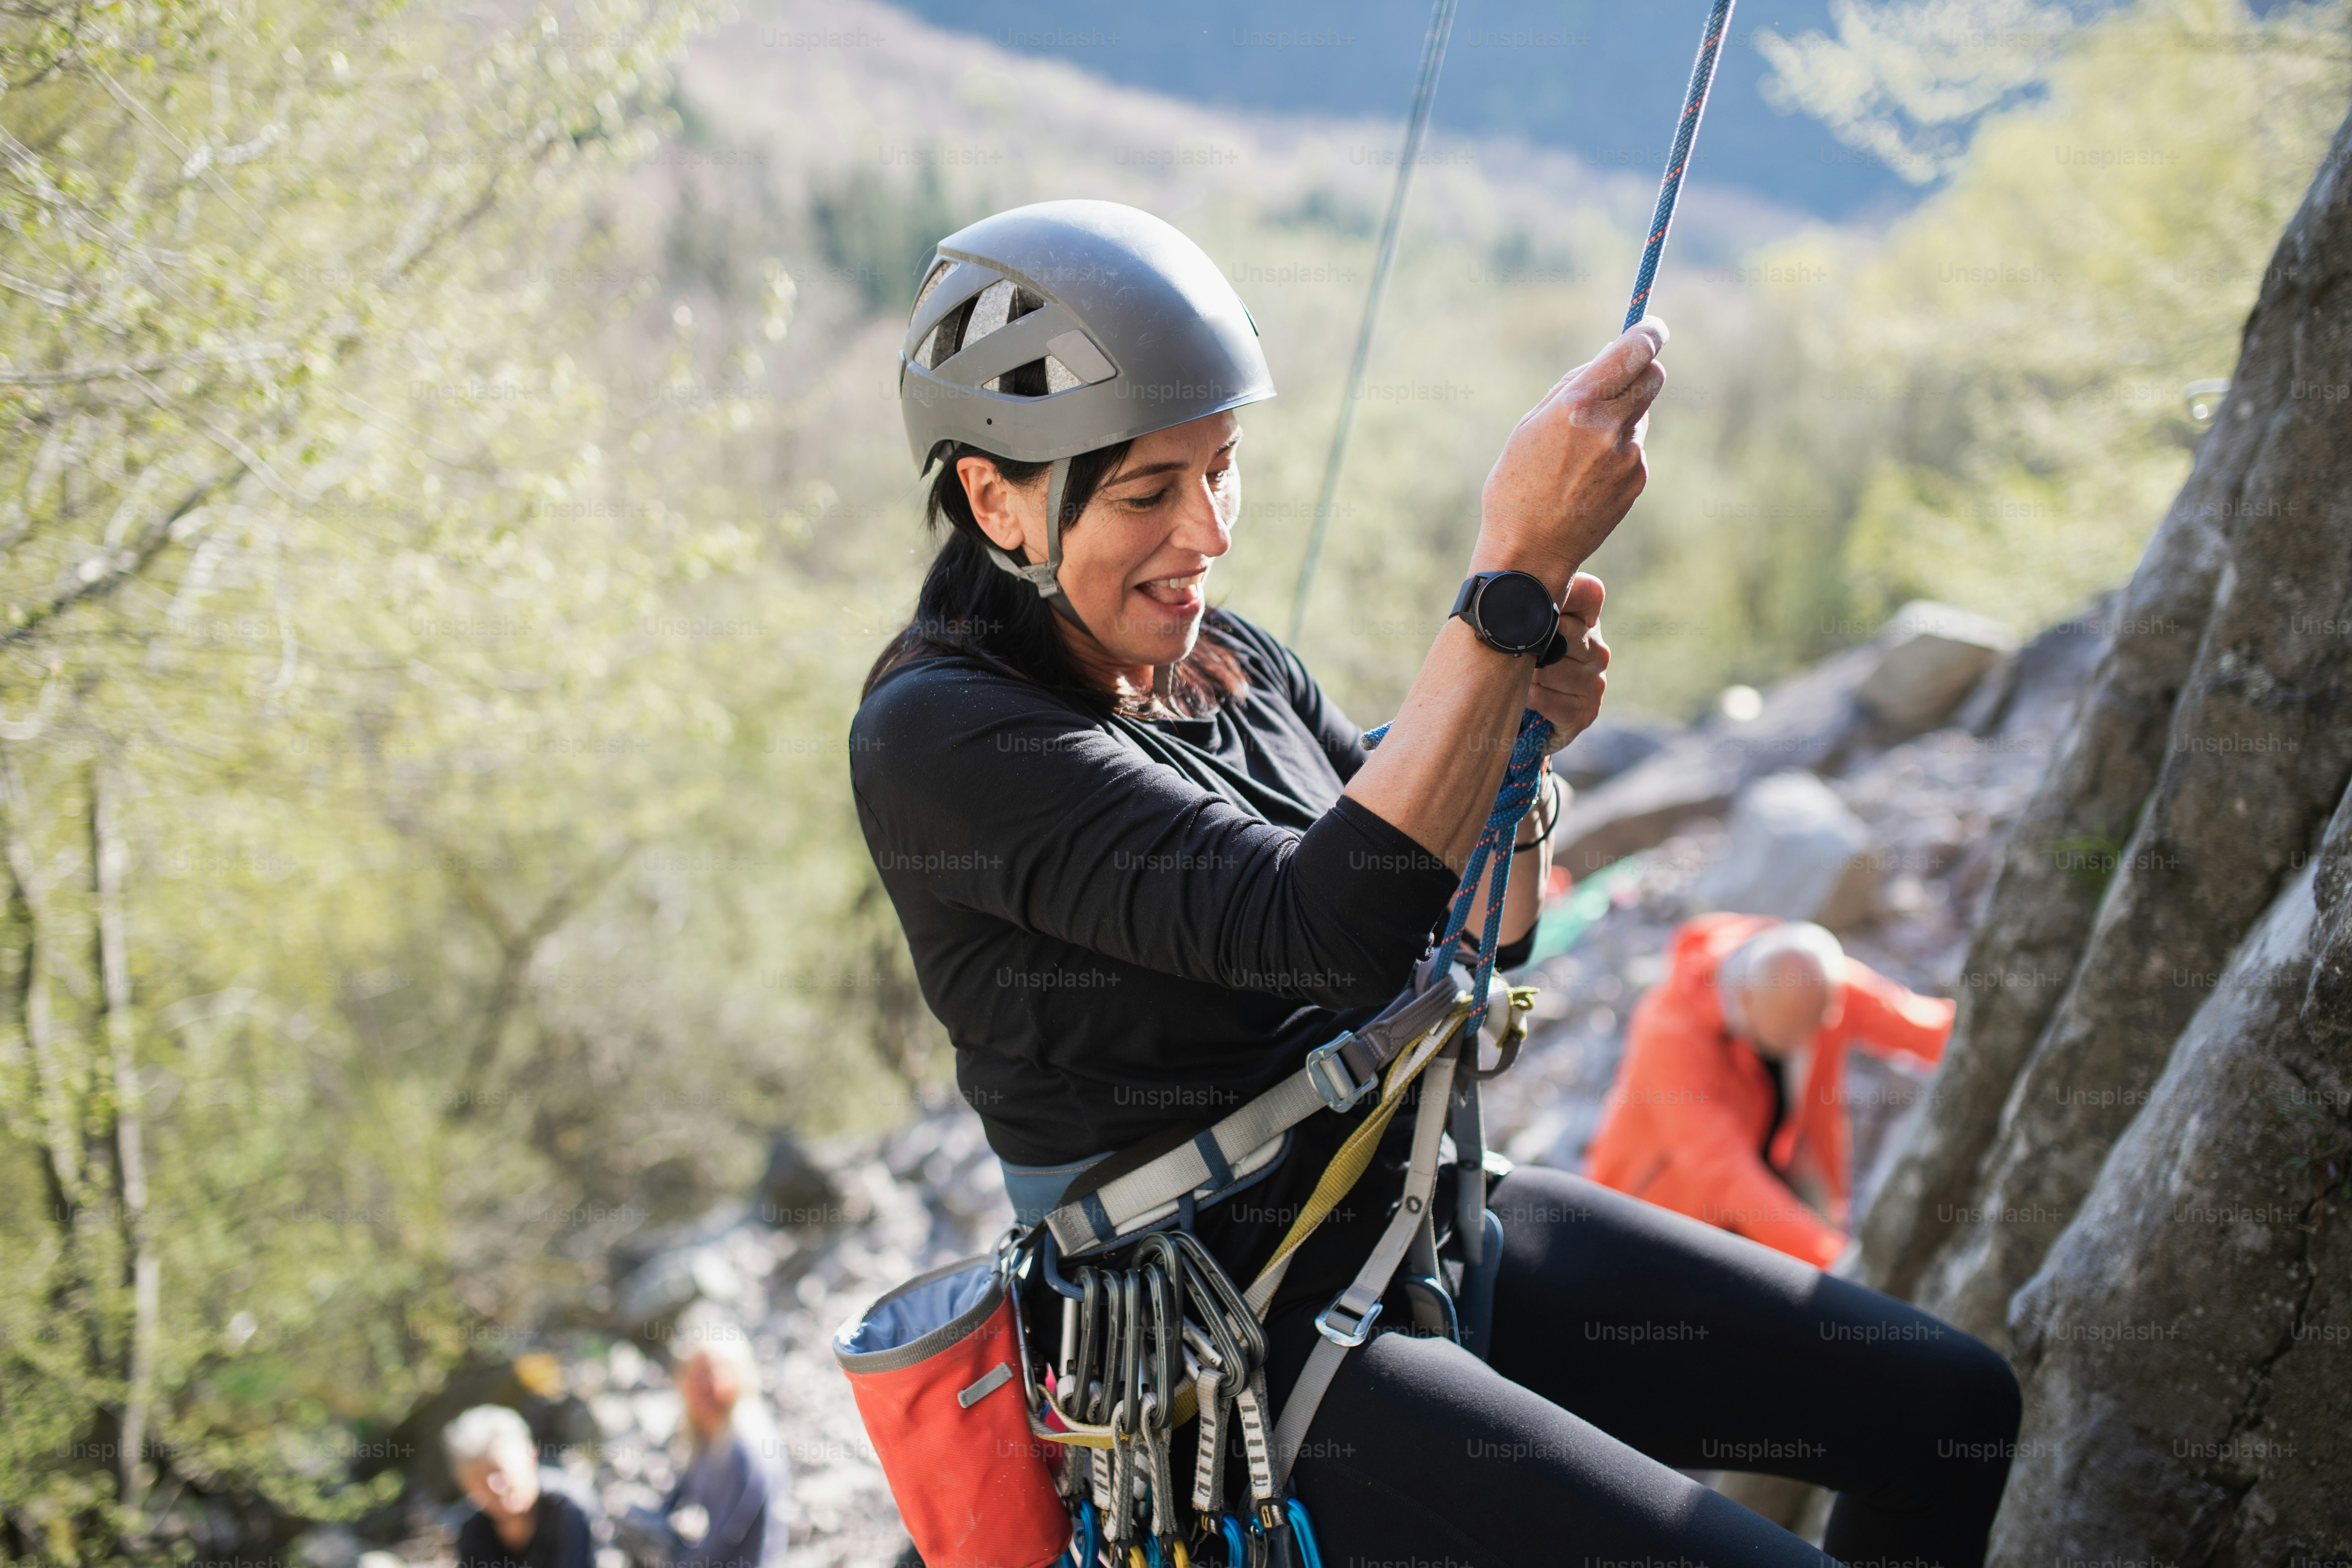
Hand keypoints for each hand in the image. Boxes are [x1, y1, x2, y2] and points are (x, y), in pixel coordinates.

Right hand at [1475, 321, 1666, 593]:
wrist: (1529, 551)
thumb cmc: (1516, 484)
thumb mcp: (1530, 426)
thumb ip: (1571, 388)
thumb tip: (1609, 357)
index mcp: (1576, 405)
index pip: (1633, 351)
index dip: (1648, 334)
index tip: (1652, 328)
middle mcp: (1608, 427)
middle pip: (1653, 376)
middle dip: (1641, 370)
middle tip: (1621, 380)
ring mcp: (1628, 455)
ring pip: (1640, 414)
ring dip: (1621, 416)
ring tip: (1581, 451)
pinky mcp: (1637, 478)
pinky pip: (1635, 448)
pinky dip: (1617, 451)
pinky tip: (1587, 476)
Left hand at [1527, 573, 1607, 746]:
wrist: (1530, 721)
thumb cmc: (1522, 666)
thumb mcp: (1524, 633)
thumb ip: (1527, 607)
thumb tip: (1506, 591)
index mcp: (1587, 622)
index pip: (1590, 592)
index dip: (1564, 594)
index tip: (1535, 606)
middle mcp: (1598, 649)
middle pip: (1563, 630)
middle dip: (1531, 644)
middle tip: (1515, 652)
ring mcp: (1595, 682)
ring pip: (1550, 668)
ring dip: (1526, 675)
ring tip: (1519, 678)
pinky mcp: (1586, 712)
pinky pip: (1545, 698)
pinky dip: (1528, 699)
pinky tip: (1526, 699)